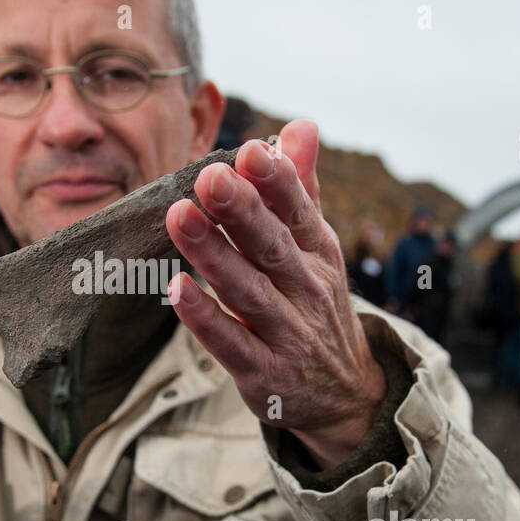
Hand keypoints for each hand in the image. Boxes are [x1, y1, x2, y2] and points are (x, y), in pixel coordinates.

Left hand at [165, 120, 386, 467]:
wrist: (344, 395)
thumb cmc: (315, 304)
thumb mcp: (317, 248)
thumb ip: (300, 188)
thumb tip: (299, 125)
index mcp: (319, 253)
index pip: (300, 212)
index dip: (277, 182)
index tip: (251, 150)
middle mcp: (307, 291)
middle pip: (272, 247)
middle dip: (242, 211)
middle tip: (209, 176)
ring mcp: (287, 335)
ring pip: (247, 291)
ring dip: (212, 255)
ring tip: (179, 218)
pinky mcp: (263, 373)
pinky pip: (230, 343)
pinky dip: (204, 318)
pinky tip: (175, 289)